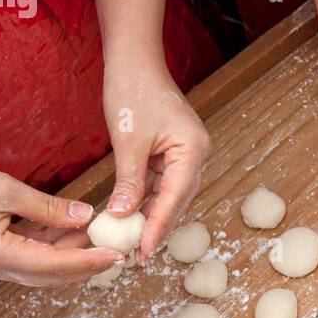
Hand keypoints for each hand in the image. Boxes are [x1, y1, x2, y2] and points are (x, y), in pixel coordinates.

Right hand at [0, 157, 122, 284]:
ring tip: (100, 239)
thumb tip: (85, 217)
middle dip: (85, 265)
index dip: (88, 261)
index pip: (54, 265)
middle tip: (118, 252)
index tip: (117, 255)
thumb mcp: (6, 189)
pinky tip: (72, 233)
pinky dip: (51, 249)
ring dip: (69, 256)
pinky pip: (27, 258)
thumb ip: (48, 207)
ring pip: (40, 269)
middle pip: (50, 275)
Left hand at [104, 63, 210, 259]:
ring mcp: (183, 154)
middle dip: (156, 227)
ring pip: (167, 195)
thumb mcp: (129, 139)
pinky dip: (143, 200)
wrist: (133, 61)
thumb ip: (129, 180)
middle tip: (136, 256)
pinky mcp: (169, 153)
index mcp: (193, 149)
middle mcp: (195, 155)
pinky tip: (128, 217)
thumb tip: (122, 216)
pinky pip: (158, 183)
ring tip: (130, 243)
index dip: (158, 227)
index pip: (175, 197)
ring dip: (149, 216)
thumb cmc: (133, 91)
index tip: (143, 252)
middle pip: (177, 200)